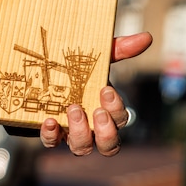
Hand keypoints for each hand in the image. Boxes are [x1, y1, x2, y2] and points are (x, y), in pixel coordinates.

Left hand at [38, 31, 152, 156]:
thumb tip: (146, 37)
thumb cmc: (75, 68)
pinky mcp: (48, 132)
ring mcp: (69, 132)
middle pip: (109, 145)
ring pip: (82, 148)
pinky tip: (50, 121)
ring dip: (80, 132)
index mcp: (106, 109)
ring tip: (73, 109)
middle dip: (106, 131)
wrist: (39, 71)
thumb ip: (119, 48)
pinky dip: (51, 135)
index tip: (106, 90)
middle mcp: (91, 127)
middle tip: (97, 111)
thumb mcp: (96, 57)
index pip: (120, 119)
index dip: (116, 109)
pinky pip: (51, 142)